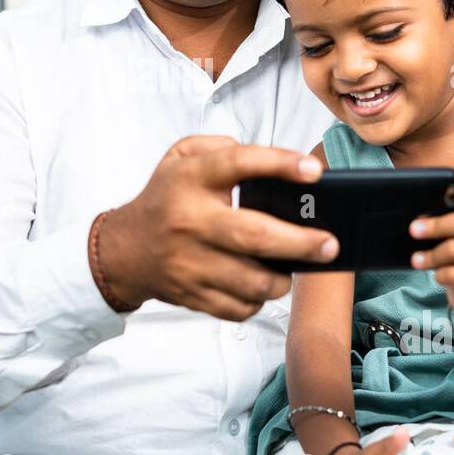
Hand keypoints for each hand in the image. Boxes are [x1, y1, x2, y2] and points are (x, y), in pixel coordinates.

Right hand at [97, 136, 339, 320]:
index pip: (238, 164)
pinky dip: (259, 299)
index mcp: (190, 180)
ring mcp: (191, 264)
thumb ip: (221, 147)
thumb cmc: (164, 200)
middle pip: (256, 236)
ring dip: (284, 277)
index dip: (280, 164)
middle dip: (302, 242)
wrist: (123, 251)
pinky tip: (260, 283)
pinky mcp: (193, 296)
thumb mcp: (180, 157)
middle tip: (330, 243)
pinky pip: (241, 307)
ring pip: (255, 282)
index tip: (314, 170)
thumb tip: (269, 162)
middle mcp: (190, 222)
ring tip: (293, 265)